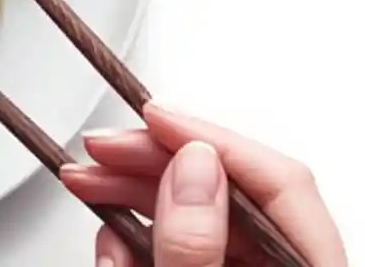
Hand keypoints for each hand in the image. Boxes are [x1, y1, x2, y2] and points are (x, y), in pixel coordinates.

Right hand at [61, 102, 346, 265]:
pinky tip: (110, 246)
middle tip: (99, 150)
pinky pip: (177, 250)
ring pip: (196, 219)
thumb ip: (195, 246)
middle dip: (154, 164)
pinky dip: (136, 240)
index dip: (211, 137)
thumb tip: (195, 168)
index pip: (279, 181)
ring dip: (132, 198)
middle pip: (229, 193)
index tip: (151, 113)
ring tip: (85, 185)